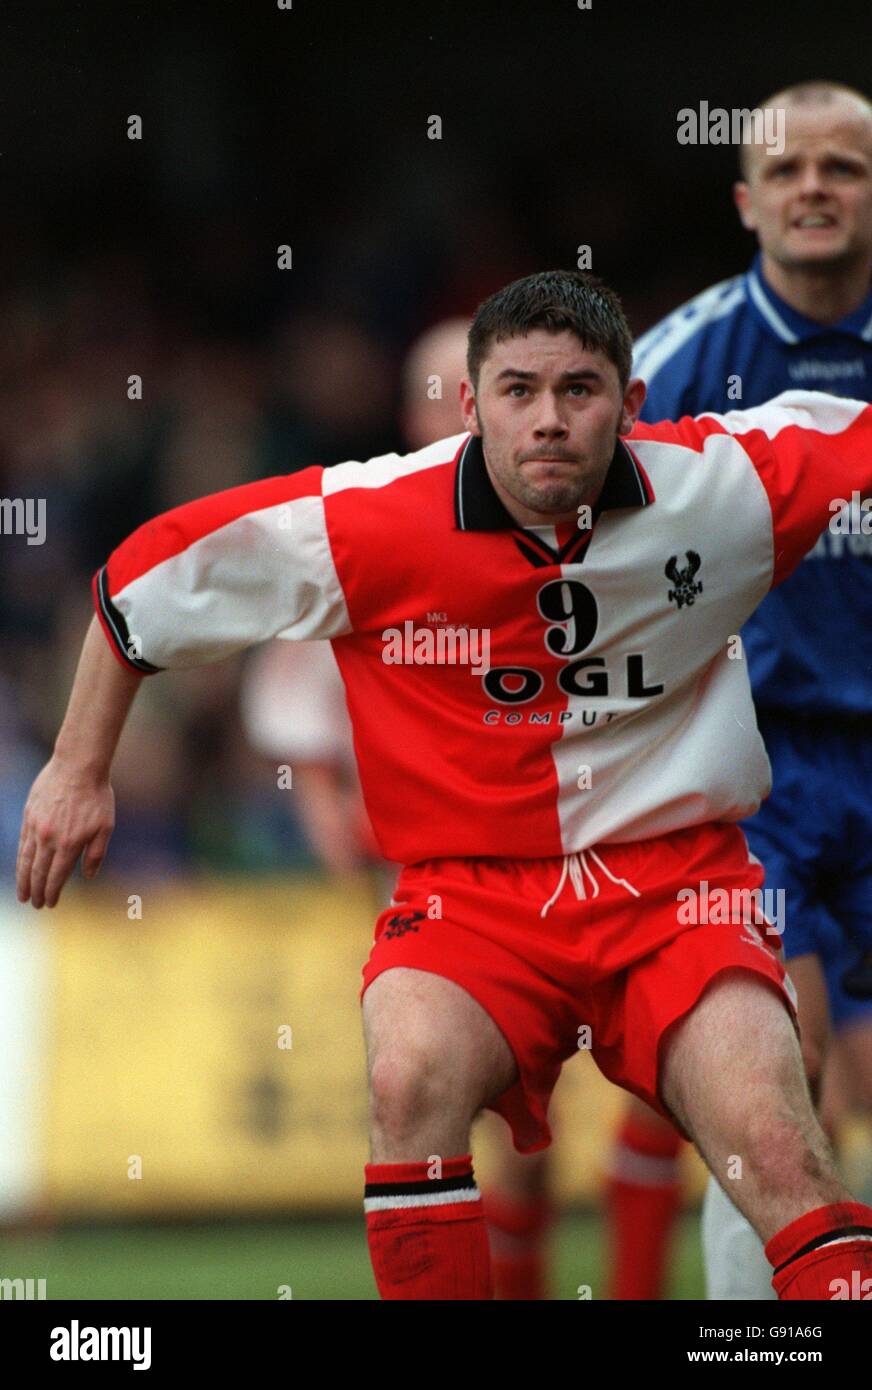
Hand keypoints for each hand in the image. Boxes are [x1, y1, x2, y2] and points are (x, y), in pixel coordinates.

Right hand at [16, 755, 114, 907]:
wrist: (78, 766)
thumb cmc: (97, 796)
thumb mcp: (105, 827)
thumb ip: (95, 854)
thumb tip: (88, 876)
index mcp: (69, 844)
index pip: (56, 877)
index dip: (52, 893)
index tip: (50, 904)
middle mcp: (49, 839)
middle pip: (38, 872)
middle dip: (36, 891)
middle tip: (34, 904)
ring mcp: (36, 827)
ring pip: (26, 860)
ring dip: (23, 879)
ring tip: (22, 895)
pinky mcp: (29, 815)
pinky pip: (22, 843)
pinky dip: (20, 859)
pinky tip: (21, 867)